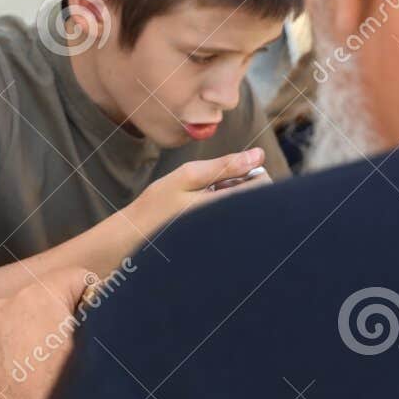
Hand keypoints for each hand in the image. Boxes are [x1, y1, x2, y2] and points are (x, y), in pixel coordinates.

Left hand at [0, 266, 95, 398]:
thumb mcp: (97, 364)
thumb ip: (106, 329)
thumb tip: (121, 317)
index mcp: (35, 301)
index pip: (78, 278)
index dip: (100, 298)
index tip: (107, 324)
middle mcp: (2, 311)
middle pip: (49, 300)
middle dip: (70, 320)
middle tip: (88, 354)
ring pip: (24, 325)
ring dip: (43, 341)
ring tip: (60, 378)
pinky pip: (5, 350)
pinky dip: (21, 361)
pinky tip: (34, 392)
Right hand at [119, 148, 267, 241]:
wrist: (135, 238)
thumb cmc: (158, 204)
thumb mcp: (188, 176)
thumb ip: (224, 166)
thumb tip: (259, 154)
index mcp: (224, 207)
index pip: (263, 184)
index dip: (252, 171)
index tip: (230, 172)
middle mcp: (230, 225)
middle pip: (260, 198)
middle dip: (245, 187)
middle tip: (215, 187)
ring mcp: (226, 237)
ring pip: (247, 210)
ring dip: (235, 200)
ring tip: (207, 202)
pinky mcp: (220, 245)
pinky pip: (234, 222)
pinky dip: (226, 212)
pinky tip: (206, 215)